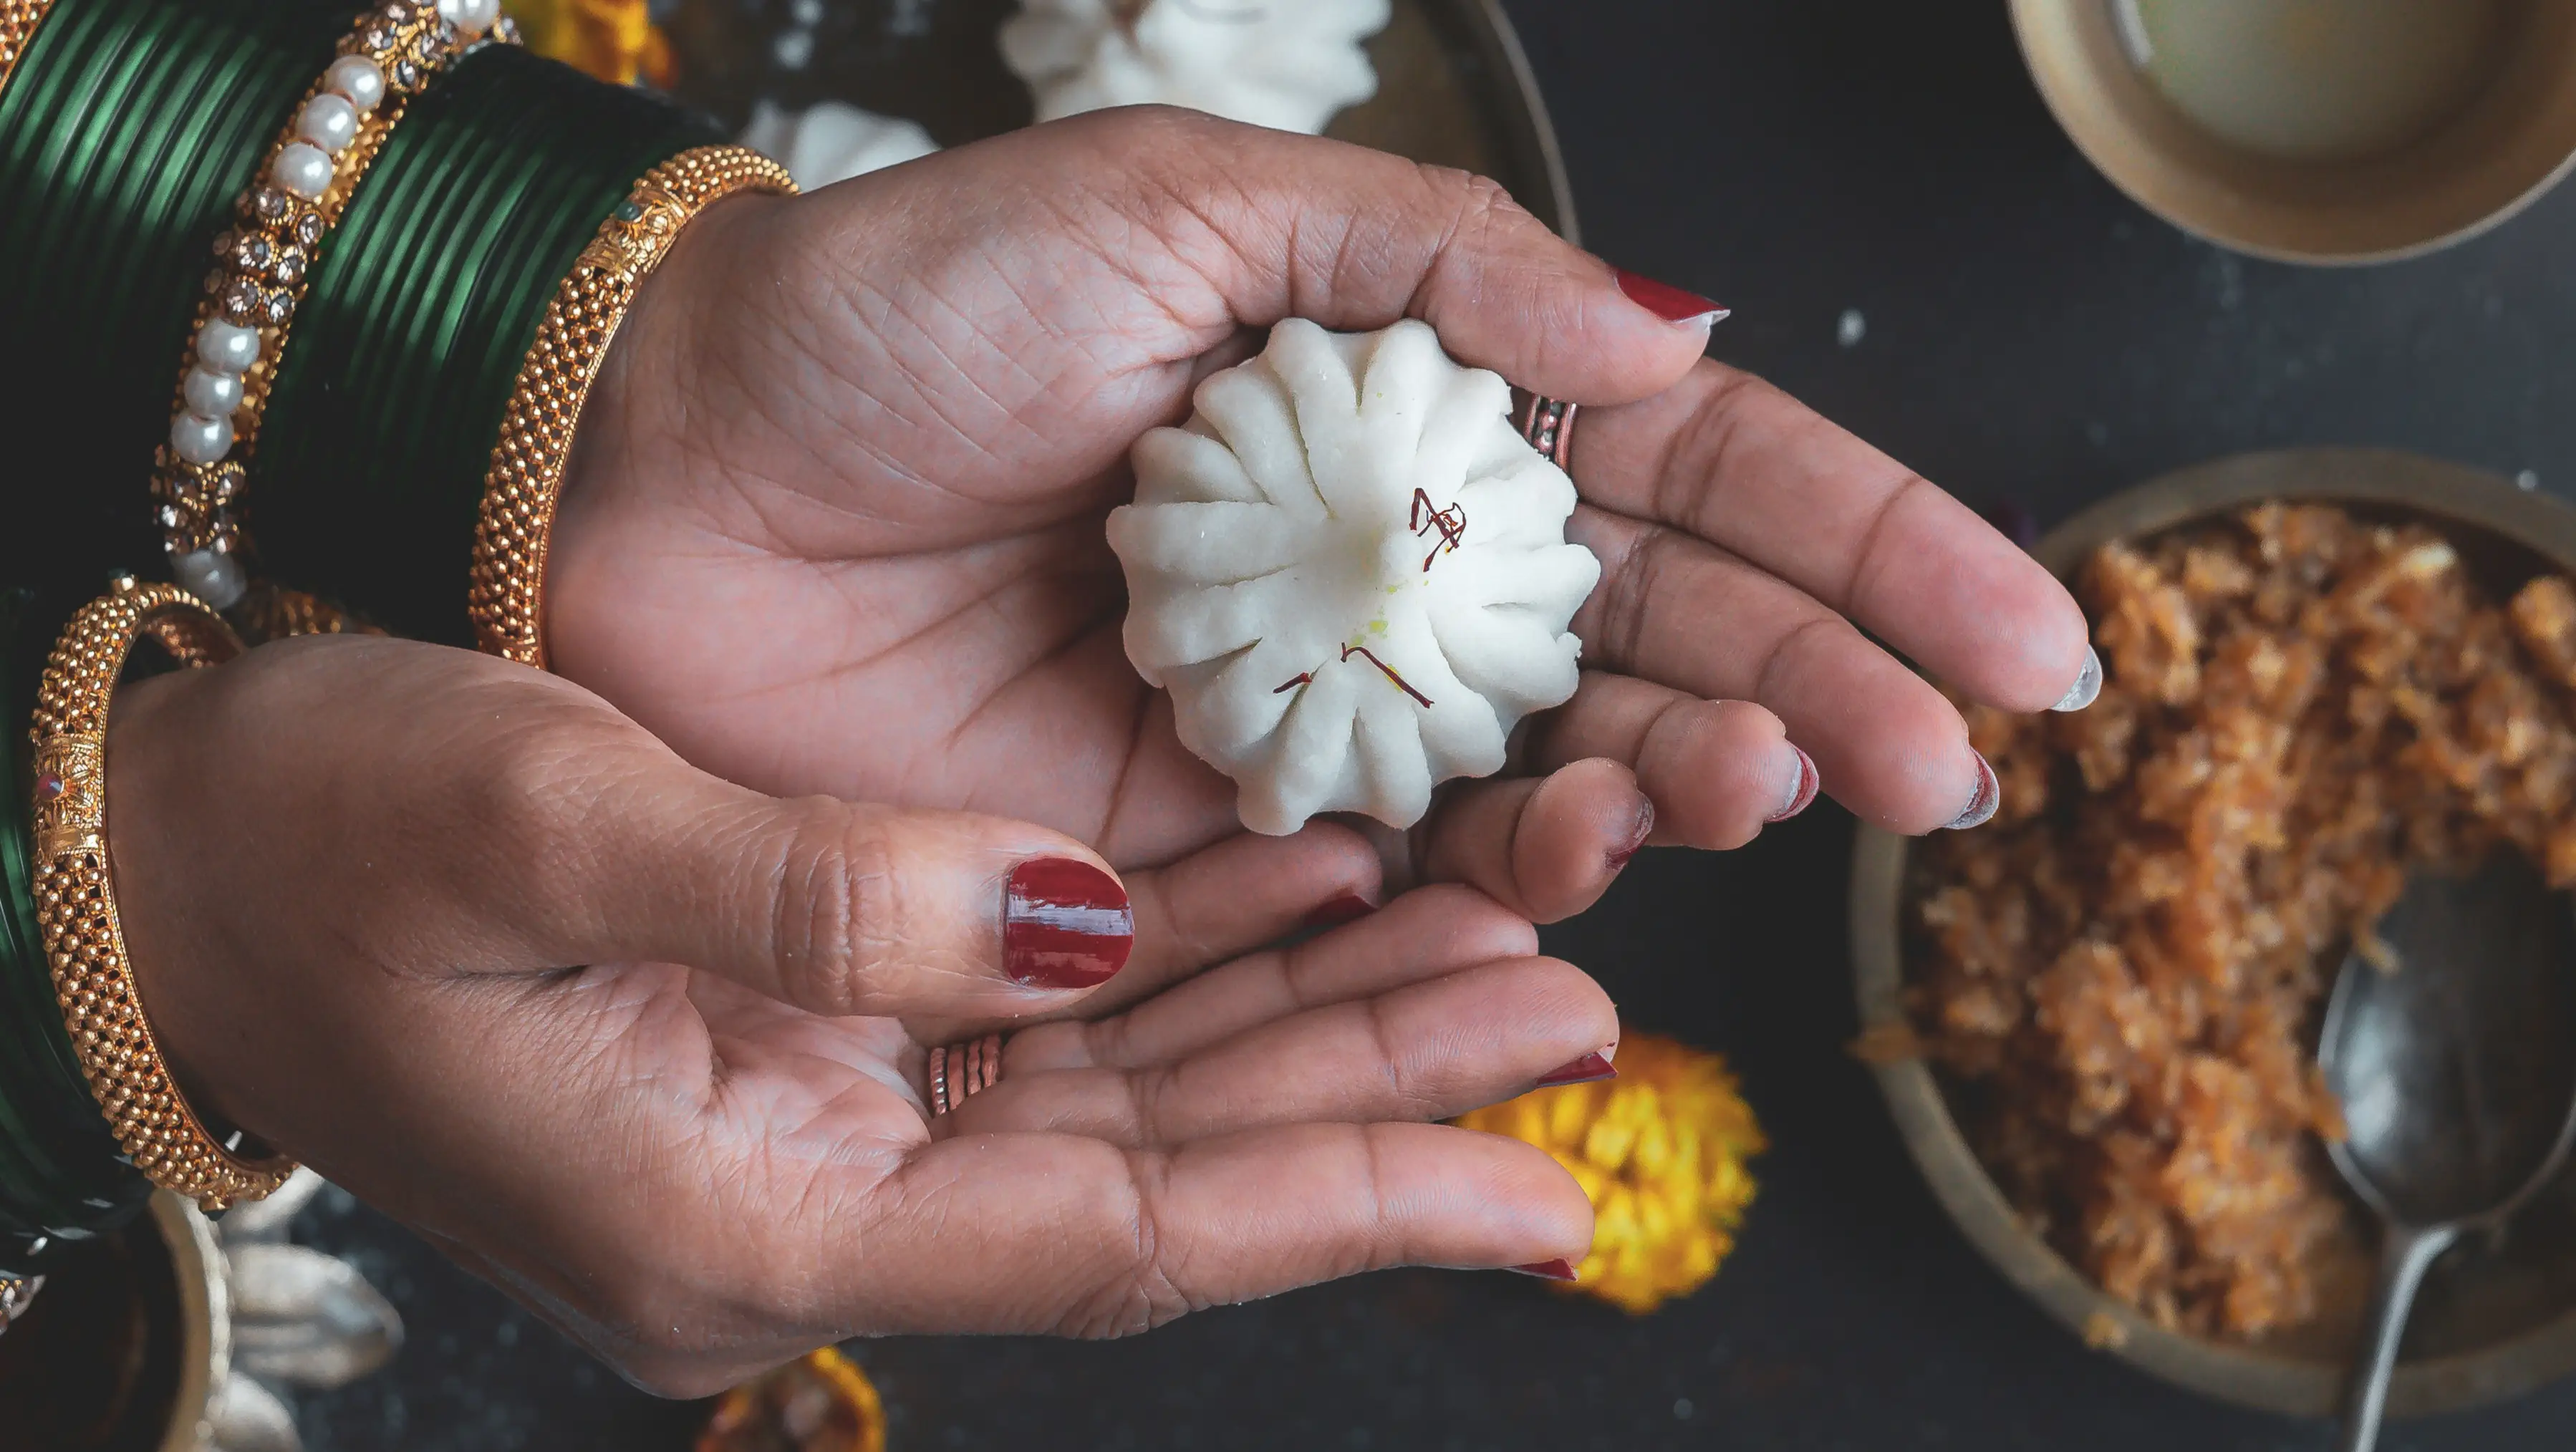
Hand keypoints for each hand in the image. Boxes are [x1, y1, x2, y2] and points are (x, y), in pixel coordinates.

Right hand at [109, 635, 1612, 1394]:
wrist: (171, 858)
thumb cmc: (308, 843)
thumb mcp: (536, 825)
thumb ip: (815, 892)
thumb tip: (1084, 911)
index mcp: (745, 1210)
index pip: (1116, 1238)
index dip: (1341, 1204)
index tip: (1536, 1182)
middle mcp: (811, 1197)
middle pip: (1162, 1176)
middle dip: (1373, 1101)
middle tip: (1572, 1015)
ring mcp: (822, 1126)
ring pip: (1135, 1101)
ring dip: (1314, 1025)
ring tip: (1502, 948)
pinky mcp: (822, 1046)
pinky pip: (1060, 1025)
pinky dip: (1197, 959)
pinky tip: (1320, 879)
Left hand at [548, 108, 2086, 925]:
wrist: (656, 475)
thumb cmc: (899, 311)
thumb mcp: (1184, 210)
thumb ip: (1446, 268)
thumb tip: (1691, 332)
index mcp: (1407, 393)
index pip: (1687, 474)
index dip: (1866, 545)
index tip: (2022, 630)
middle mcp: (1389, 558)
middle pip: (1662, 636)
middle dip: (1823, 691)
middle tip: (1949, 759)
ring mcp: (1316, 703)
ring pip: (1558, 767)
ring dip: (1686, 784)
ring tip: (1772, 780)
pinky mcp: (1215, 828)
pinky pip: (1400, 870)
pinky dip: (1505, 877)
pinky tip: (1587, 854)